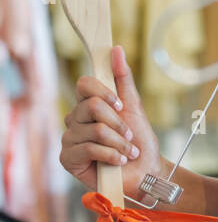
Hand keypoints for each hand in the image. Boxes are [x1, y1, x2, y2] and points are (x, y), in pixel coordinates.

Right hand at [59, 45, 162, 196]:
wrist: (146, 171)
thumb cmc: (139, 141)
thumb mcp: (134, 106)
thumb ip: (123, 79)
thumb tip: (116, 50)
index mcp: (88, 105)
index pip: (84, 84)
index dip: (104, 93)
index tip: (121, 106)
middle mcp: (75, 120)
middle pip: (92, 106)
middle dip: (118, 123)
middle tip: (129, 135)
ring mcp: (69, 139)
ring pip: (95, 130)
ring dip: (119, 142)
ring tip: (127, 151)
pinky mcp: (68, 159)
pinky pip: (89, 149)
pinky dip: (111, 155)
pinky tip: (118, 161)